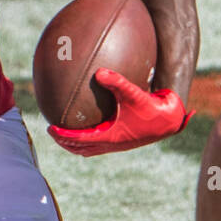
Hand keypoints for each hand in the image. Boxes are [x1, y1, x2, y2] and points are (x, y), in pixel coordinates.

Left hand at [48, 69, 191, 156]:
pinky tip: (93, 120)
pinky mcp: (124, 139)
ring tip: (66, 131)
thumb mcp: (134, 94)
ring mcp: (117, 144)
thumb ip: (117, 83)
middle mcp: (111, 144)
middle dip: (64, 141)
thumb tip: (99, 71)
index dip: (62, 135)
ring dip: (76, 143)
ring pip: (90, 148)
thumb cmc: (152, 109)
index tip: (49, 127)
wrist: (171, 121)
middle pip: (80, 148)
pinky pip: (101, 141)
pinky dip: (91, 136)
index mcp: (109, 138)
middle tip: (52, 131)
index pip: (78, 139)